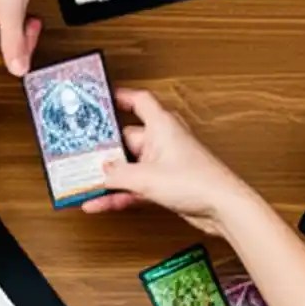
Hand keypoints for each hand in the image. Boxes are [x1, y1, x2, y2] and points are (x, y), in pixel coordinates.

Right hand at [82, 89, 255, 236]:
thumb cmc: (199, 182)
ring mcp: (164, 163)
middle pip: (126, 137)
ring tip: (86, 181)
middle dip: (105, 148)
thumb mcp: (146, 177)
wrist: (222, 208)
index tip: (101, 100)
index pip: (138, 101)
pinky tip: (101, 202)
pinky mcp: (165, 184)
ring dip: (110, 176)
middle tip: (82, 152)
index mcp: (162, 125)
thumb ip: (118, 174)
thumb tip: (102, 172)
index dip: (119, 97)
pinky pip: (135, 185)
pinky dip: (119, 193)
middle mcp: (163, 140)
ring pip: (129, 165)